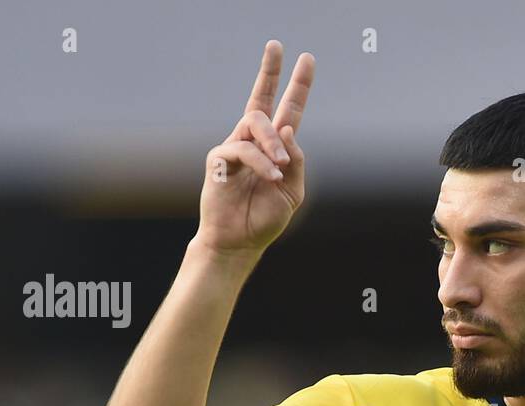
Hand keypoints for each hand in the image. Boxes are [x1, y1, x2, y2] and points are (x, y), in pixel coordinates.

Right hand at [195, 40, 313, 256]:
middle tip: (277, 45)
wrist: (239, 241)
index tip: (305, 58)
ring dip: (273, 142)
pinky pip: (243, 149)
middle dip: (270, 70)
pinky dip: (261, 162)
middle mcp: (253, 142)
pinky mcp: (219, 159)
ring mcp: (234, 147)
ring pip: (255, 123)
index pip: (286, 110)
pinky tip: (271, 176)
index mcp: (275, 148)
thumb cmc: (264, 218)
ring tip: (281, 165)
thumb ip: (296, 161)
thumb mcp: (292, 190)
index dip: (296, 85)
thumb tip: (289, 128)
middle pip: (261, 98)